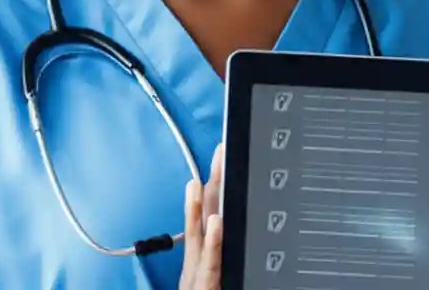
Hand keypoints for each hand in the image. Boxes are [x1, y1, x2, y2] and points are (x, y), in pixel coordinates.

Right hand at [179, 144, 223, 289]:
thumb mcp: (216, 281)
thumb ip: (220, 262)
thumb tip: (232, 233)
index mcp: (202, 264)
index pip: (207, 219)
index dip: (214, 190)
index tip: (222, 162)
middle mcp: (196, 266)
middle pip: (202, 218)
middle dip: (210, 184)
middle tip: (219, 152)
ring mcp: (198, 277)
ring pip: (200, 236)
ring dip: (203, 205)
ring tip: (204, 178)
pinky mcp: (204, 288)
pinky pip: (210, 264)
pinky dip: (214, 241)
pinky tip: (218, 221)